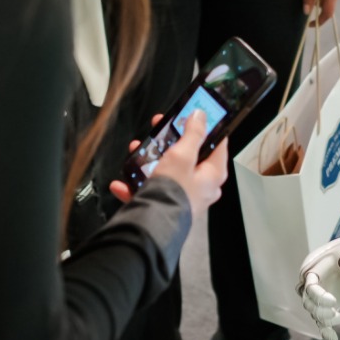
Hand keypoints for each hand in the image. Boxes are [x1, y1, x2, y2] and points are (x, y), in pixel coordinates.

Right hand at [108, 110, 227, 215]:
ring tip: (135, 149)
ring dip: (148, 159)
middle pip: (189, 155)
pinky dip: (134, 185)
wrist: (154, 225)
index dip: (208, 127)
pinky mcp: (165, 206)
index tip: (196, 114)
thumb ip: (192, 133)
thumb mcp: (183, 155)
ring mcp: (183, 197)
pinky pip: (150, 191)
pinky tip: (120, 183)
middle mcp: (201, 187)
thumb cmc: (174, 190)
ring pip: (167, 171)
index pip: (218, 144)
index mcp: (213, 174)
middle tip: (159, 126)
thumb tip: (201, 115)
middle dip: (170, 140)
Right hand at [298, 240, 339, 339]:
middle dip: (320, 311)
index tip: (334, 302)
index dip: (319, 297)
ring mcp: (316, 295)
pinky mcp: (325, 304)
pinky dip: (325, 330)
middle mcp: (310, 284)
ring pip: (313, 313)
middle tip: (337, 313)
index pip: (310, 287)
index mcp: (313, 270)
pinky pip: (320, 320)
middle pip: (308, 303)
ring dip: (324, 321)